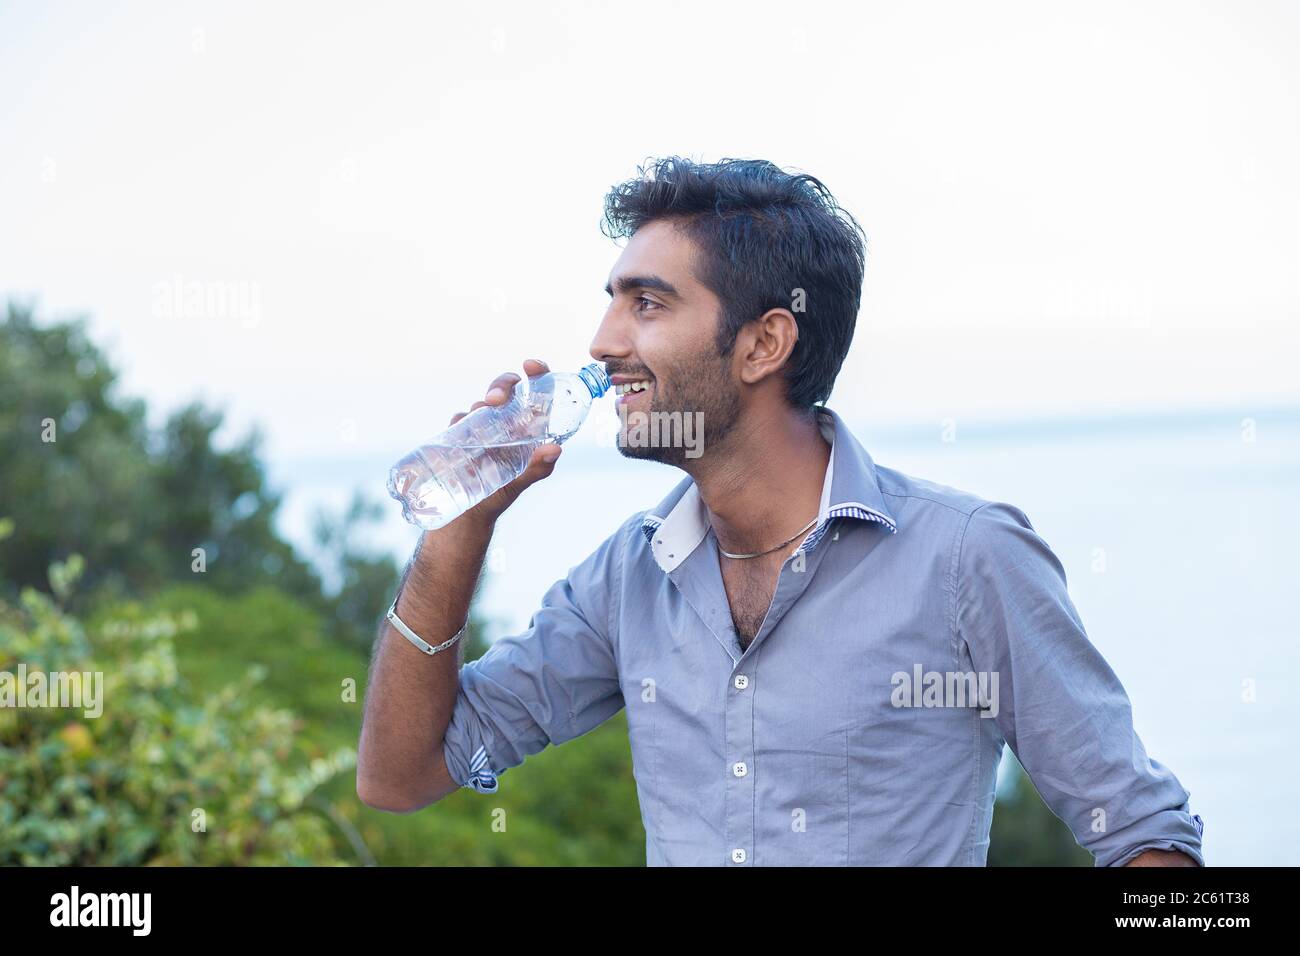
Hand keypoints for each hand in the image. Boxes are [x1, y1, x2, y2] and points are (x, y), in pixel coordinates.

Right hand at [448, 358, 561, 524]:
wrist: (467, 514)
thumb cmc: (499, 495)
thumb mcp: (521, 482)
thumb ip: (539, 467)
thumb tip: (556, 449)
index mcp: (525, 426)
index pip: (534, 391)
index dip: (535, 373)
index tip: (530, 366)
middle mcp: (504, 421)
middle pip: (505, 388)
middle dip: (501, 386)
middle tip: (496, 400)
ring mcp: (480, 426)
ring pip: (481, 403)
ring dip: (481, 407)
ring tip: (480, 427)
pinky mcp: (458, 434)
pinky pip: (458, 418)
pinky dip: (460, 420)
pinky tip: (460, 432)